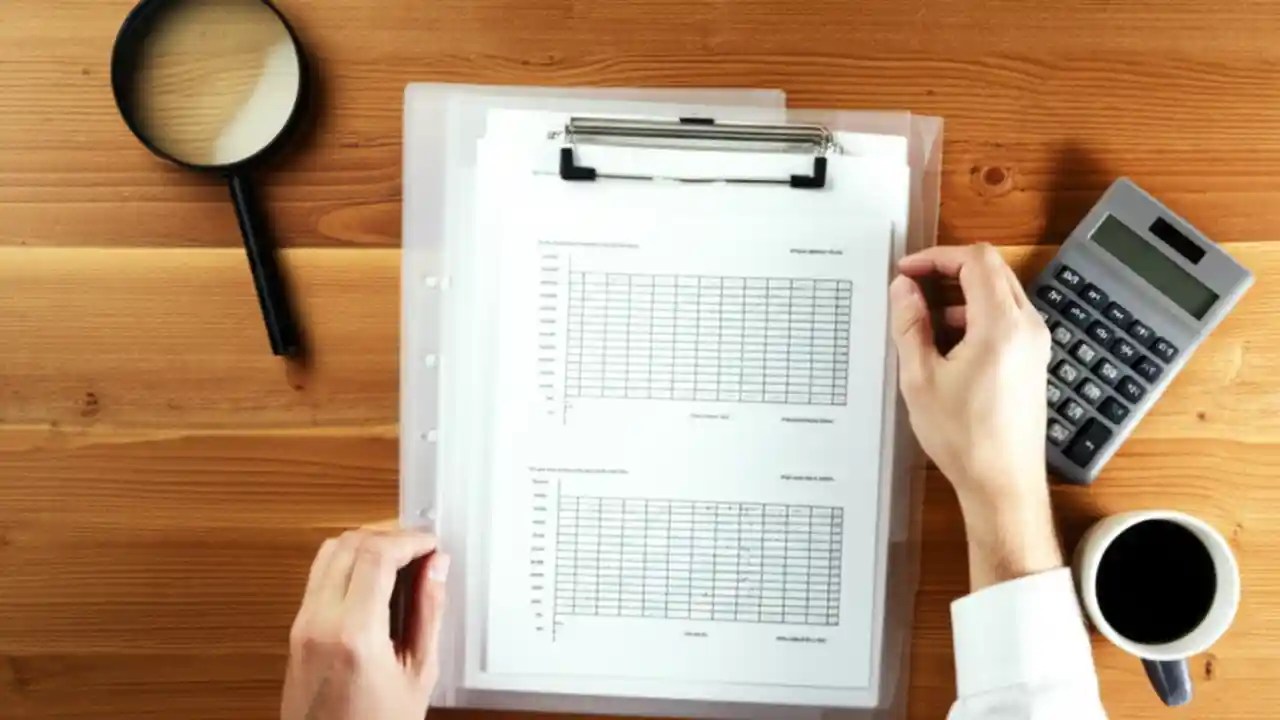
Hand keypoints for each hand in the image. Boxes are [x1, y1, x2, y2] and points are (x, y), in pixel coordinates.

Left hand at [282, 527, 449, 719]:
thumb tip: (436, 568)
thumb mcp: (418, 673)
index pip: (376, 554)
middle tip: (418, 549)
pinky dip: (347, 562)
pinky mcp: (295, 629)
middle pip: (350, 543)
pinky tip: (375, 580)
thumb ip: (429, 612)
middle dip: (389, 535)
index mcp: (354, 633)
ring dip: (365, 544)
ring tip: (399, 560)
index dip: (409, 539)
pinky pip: (319, 575)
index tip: (430, 544)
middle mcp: (319, 622)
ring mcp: (302, 624)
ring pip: (329, 552)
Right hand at [889, 244, 1062, 588]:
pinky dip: (975, 318)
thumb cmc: (966, 439)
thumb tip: (904, 290)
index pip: (975, 261)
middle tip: (911, 288)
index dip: (936, 257)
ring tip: (923, 322)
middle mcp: (1027, 328)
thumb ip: (910, 326)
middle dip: (947, 272)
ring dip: (960, 296)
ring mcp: (1035, 345)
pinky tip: (946, 346)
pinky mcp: (1033, 361)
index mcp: (1001, 326)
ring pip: (998, 295)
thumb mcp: (920, 378)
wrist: (1004, 484)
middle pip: (991, 272)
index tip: (907, 271)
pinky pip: (1005, 320)